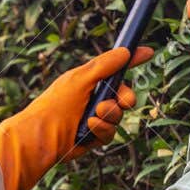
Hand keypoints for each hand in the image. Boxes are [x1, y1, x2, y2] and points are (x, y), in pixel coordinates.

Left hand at [0, 45, 152, 189]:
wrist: (42, 138)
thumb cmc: (54, 106)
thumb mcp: (80, 79)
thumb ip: (104, 65)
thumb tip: (125, 51)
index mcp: (89, 80)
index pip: (115, 68)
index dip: (131, 61)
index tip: (148, 53)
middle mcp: (93, 98)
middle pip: (124, 95)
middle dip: (126, 98)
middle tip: (123, 100)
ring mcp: (94, 118)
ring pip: (119, 115)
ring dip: (109, 115)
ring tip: (93, 116)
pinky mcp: (94, 136)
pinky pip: (110, 132)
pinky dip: (102, 129)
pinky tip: (89, 129)